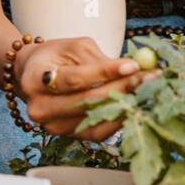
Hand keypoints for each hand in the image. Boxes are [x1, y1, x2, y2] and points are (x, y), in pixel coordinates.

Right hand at [13, 38, 147, 140]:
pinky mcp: (68, 136)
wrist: (35, 77)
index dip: (105, 72)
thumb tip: (135, 66)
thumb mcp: (74, 48)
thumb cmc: (56, 57)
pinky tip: (136, 104)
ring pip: (95, 118)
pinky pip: (98, 132)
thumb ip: (100, 59)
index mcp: (34, 80)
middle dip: (122, 88)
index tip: (133, 65)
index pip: (75, 79)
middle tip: (150, 76)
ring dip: (126, 103)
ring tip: (148, 89)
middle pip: (87, 101)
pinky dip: (119, 119)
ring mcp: (53, 126)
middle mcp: (40, 108)